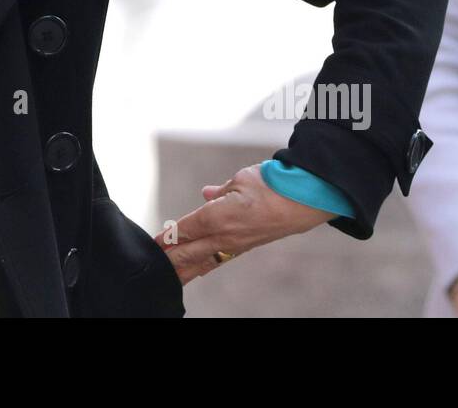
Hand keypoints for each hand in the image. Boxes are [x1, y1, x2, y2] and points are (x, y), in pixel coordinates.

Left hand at [152, 164, 336, 285]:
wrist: (304, 203)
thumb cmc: (272, 186)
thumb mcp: (240, 180)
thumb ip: (220, 191)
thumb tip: (206, 194)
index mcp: (217, 217)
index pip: (184, 229)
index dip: (167, 236)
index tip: (153, 243)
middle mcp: (224, 236)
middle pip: (189, 251)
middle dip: (170, 258)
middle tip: (152, 265)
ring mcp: (236, 245)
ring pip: (203, 260)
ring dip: (185, 268)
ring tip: (170, 276)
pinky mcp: (247, 247)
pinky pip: (219, 259)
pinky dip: (205, 266)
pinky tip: (199, 270)